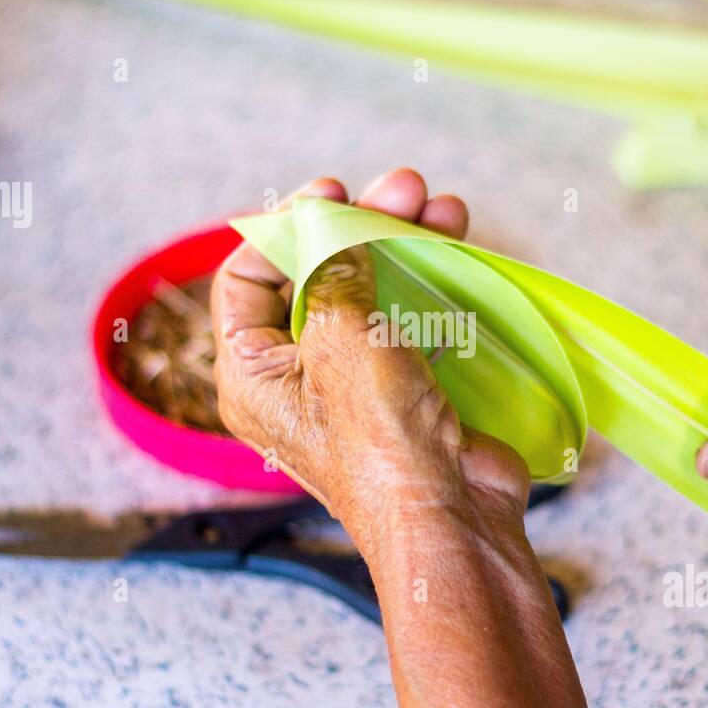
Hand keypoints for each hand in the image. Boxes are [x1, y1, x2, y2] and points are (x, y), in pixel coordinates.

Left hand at [209, 168, 529, 561]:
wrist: (451, 518)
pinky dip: (433, 287)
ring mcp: (356, 386)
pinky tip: (460, 254)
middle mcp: (297, 378)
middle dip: (362, 226)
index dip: (285, 228)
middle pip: (317, 277)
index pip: (246, 279)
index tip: (330, 194)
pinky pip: (411, 324)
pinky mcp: (408, 392)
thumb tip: (335, 228)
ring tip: (445, 209)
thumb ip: (333, 270)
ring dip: (407, 247)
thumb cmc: (380, 436)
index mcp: (253, 372)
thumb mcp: (342, 335)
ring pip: (372, 294)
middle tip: (403, 189)